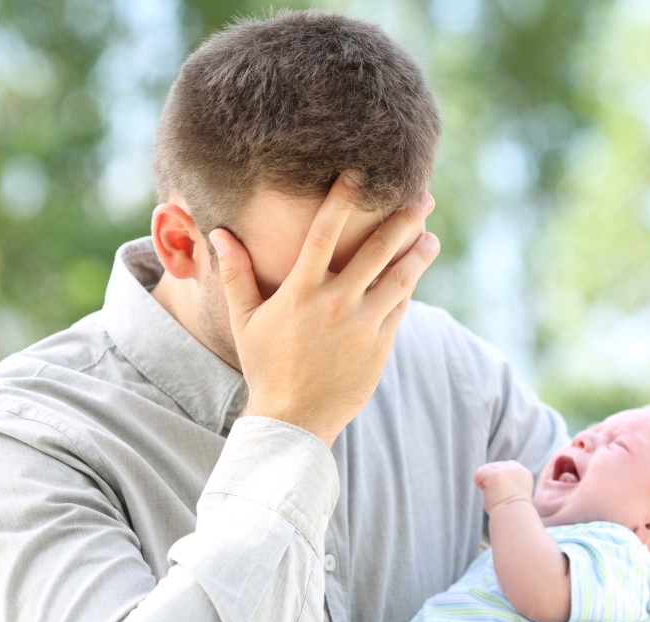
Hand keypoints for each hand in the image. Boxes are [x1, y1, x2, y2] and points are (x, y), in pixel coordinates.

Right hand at [210, 173, 438, 446]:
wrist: (294, 419)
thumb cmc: (266, 366)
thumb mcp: (245, 320)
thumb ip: (236, 274)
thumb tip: (219, 233)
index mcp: (301, 292)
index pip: (323, 234)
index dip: (341, 201)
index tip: (358, 174)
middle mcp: (335, 304)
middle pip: (376, 251)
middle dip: (402, 221)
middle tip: (421, 197)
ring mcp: (362, 325)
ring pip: (399, 279)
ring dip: (418, 253)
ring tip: (430, 234)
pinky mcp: (380, 346)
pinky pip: (400, 307)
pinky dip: (409, 285)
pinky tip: (416, 269)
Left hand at [473, 461, 534, 512]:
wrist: (512, 519)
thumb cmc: (510, 511)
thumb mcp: (514, 492)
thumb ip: (508, 480)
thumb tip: (492, 477)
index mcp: (524, 473)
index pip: (507, 465)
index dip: (501, 478)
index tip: (505, 492)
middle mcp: (516, 469)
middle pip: (495, 466)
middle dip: (492, 480)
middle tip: (500, 496)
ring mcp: (506, 470)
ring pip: (486, 468)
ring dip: (486, 482)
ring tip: (495, 494)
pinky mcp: (495, 475)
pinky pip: (479, 472)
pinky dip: (478, 482)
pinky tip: (487, 492)